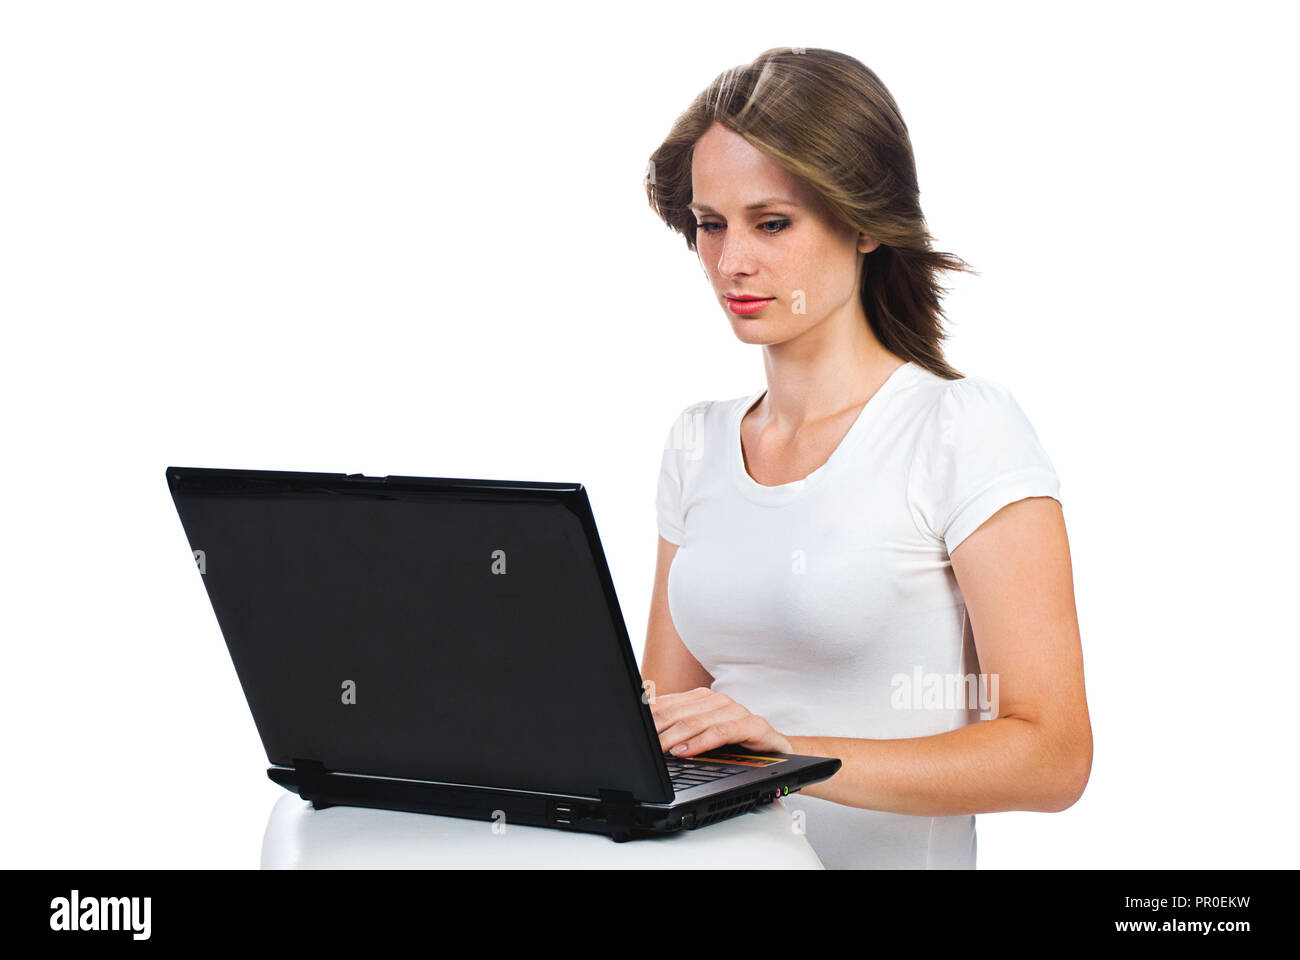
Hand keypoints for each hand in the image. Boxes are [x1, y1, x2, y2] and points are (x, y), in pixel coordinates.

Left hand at [648, 686, 792, 757]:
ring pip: (697, 722)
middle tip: (641, 745)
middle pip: (679, 713)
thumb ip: (677, 728)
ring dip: (674, 737)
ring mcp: (736, 710)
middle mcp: (718, 700)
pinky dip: (700, 743)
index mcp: (702, 699)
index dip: (648, 718)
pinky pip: (721, 732)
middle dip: (657, 730)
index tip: (633, 730)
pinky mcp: (752, 725)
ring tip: (658, 749)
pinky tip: (684, 751)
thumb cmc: (736, 745)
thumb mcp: (702, 735)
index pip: (668, 705)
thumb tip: (645, 726)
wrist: (778, 752)